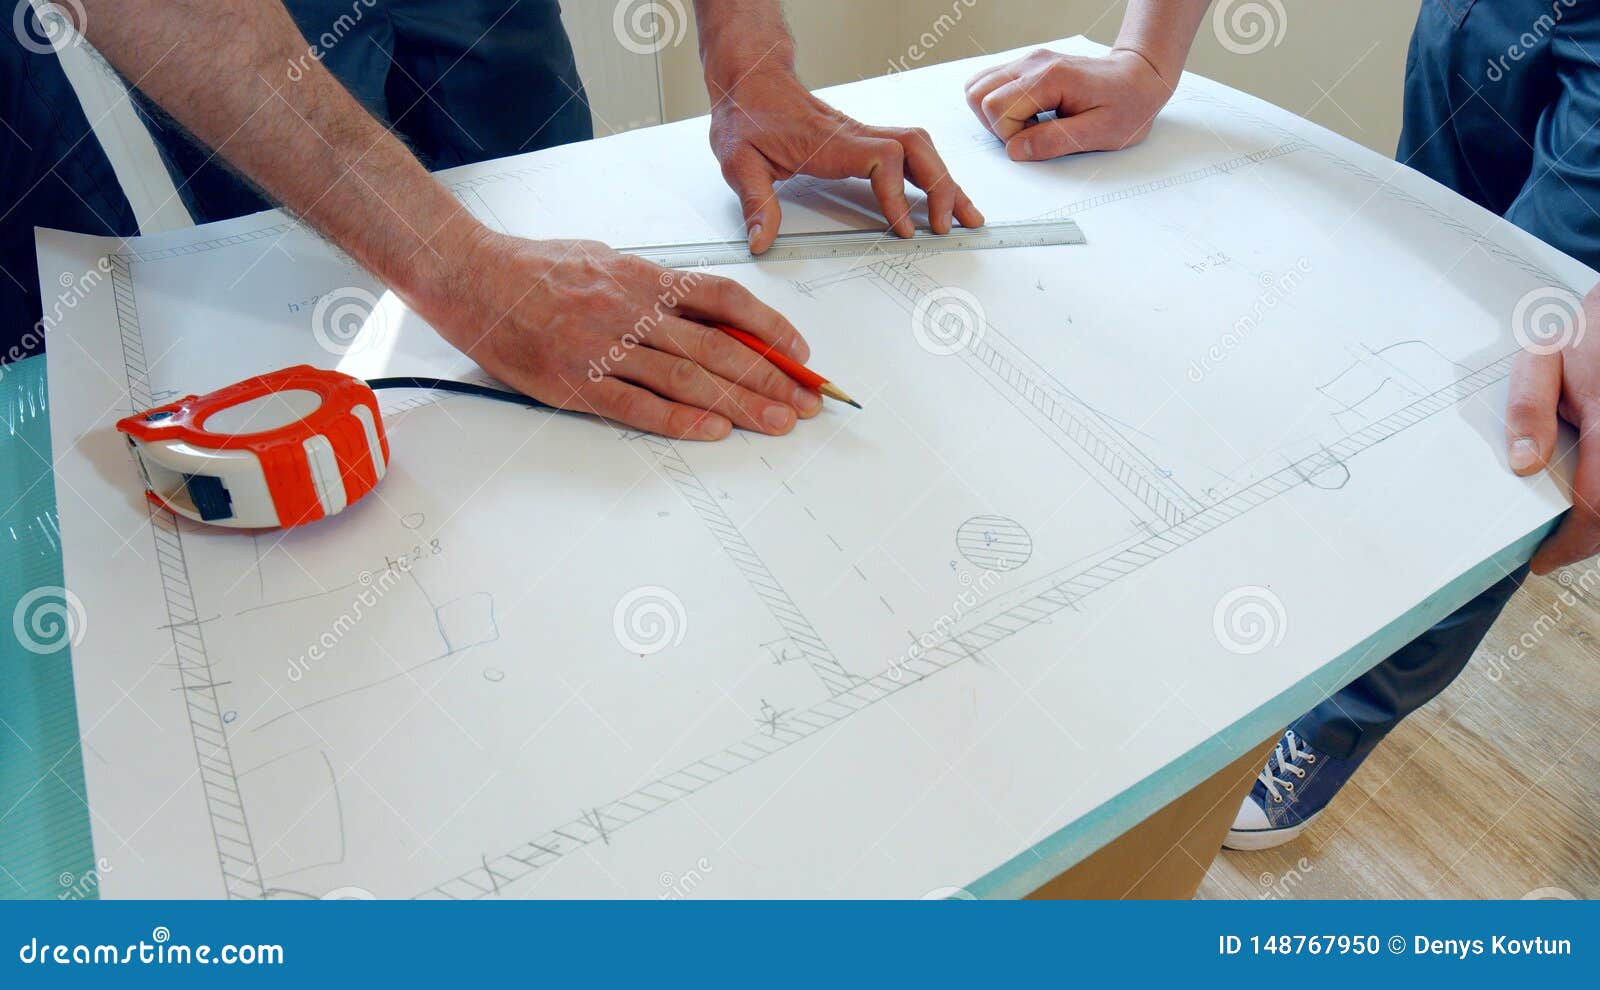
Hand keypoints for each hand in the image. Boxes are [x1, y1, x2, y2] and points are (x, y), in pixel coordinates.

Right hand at [428, 231, 820, 439]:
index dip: (769, 326)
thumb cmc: (535, 269)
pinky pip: (637, 405)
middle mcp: (631, 310)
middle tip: (806, 402)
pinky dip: (679, 419)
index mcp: (642, 276)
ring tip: (777, 423)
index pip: (723, 300)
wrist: (469, 276)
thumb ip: (652, 287)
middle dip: (770, 377)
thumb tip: (704, 312)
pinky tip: (713, 430)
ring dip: (739, 403)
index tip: (801, 354)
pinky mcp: (575, 381)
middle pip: (717, 346)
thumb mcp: (604, 259)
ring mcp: (603, 347)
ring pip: (687, 378)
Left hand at [708, 68, 982, 252]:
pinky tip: (944, 197)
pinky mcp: (864, 142)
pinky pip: (911, 154)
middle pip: (917, 149)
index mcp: (830, 142)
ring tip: (966, 216)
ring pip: (921, 149)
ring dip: (946, 182)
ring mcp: (863, 136)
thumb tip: (761, 240)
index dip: (898, 195)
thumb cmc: (748, 116)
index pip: (883, 159)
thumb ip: (754, 201)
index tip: (904, 228)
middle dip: (941, 188)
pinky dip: (933, 176)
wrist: (751, 82)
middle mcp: (855, 135)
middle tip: (949, 227)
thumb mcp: (738, 161)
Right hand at [964, 48, 1174, 161]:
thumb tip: (1016, 150)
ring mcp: (1029, 62)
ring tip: (1026, 125)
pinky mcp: (1028, 67)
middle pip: (977, 93)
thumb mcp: (1100, 134)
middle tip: (1026, 135)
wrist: (1140, 78)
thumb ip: (1055, 142)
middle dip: (994, 124)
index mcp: (1050, 78)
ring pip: (979, 87)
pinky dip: (999, 105)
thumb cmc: (1127, 106)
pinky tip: (1026, 115)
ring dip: (993, 115)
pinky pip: (992, 84)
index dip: (1007, 134)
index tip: (1035, 141)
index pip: (994, 107)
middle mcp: (1033, 63)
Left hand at [1505, 284, 1599, 572]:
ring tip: (1574, 528)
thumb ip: (1528, 409)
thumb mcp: (1542, 360)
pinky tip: (1593, 500)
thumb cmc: (1592, 334)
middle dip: (1590, 542)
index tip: (1543, 559)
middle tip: (1557, 550)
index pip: (1599, 504)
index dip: (1572, 543)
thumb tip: (1523, 465)